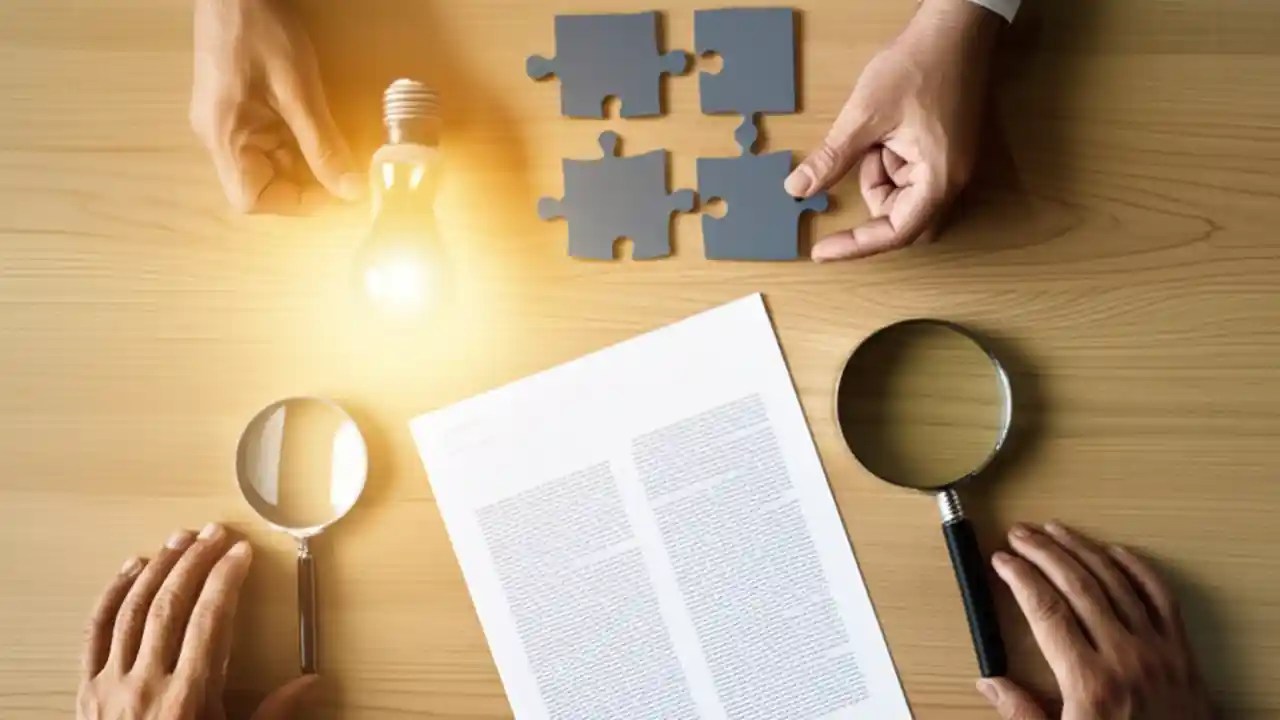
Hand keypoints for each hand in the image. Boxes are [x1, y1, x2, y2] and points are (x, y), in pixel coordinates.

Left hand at [77, 524, 315, 719]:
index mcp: (187, 699)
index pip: (209, 621)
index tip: (241, 553)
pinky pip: (95, 631)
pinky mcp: (87, 689)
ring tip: (182, 539)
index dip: (226, 580)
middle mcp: (145, 686)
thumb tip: (313, 682)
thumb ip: (274, 715)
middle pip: (170, 606)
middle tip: (216, 533)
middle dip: (195, 562)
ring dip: (158, 568)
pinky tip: (131, 568)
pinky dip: (113, 594)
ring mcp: (110, 685)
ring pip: (132, 610)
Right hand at [190, 0, 362, 212]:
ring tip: (338, 147)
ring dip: (305, 163)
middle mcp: (217, 137)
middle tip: (346, 170)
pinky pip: (267, 141)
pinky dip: (297, 143)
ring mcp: (226, 123)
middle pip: (262, 184)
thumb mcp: (298, 91)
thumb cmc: (259, 29)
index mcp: (222, 137)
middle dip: (305, 182)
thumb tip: (350, 190)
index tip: (334, 193)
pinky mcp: (237, 109)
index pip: (251, 200)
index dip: (294, 204)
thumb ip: (322, 145)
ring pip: (268, 164)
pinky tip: (320, 128)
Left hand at [786, 0, 1001, 260]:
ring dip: (880, 177)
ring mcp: (953, 167)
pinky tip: (884, 132)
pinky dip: (890, 162)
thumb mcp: (864, 115)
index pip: (895, 232)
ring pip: (906, 197)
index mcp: (939, 179)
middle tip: (853, 168)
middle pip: (905, 221)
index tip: (821, 251)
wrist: (956, 26)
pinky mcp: (947, 152)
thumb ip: (832, 159)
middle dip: (873, 203)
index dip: (856, 246)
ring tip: (874, 135)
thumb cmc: (919, 65)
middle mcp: (953, 181)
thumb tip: (797, 189)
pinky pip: (914, 175)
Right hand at [982, 522, 1214, 719]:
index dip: (1019, 578)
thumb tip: (989, 683)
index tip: (1001, 561)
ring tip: (1056, 530)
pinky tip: (1115, 551)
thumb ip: (1022, 715)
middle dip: (1044, 553)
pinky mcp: (1182, 654)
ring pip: (1116, 582)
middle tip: (1020, 534)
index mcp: (1089, 685)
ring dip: (1082, 550)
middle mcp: (1124, 659)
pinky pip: (1160, 597)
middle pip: (1077, 586)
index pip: (1045, 611)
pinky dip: (1137, 568)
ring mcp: (1157, 652)